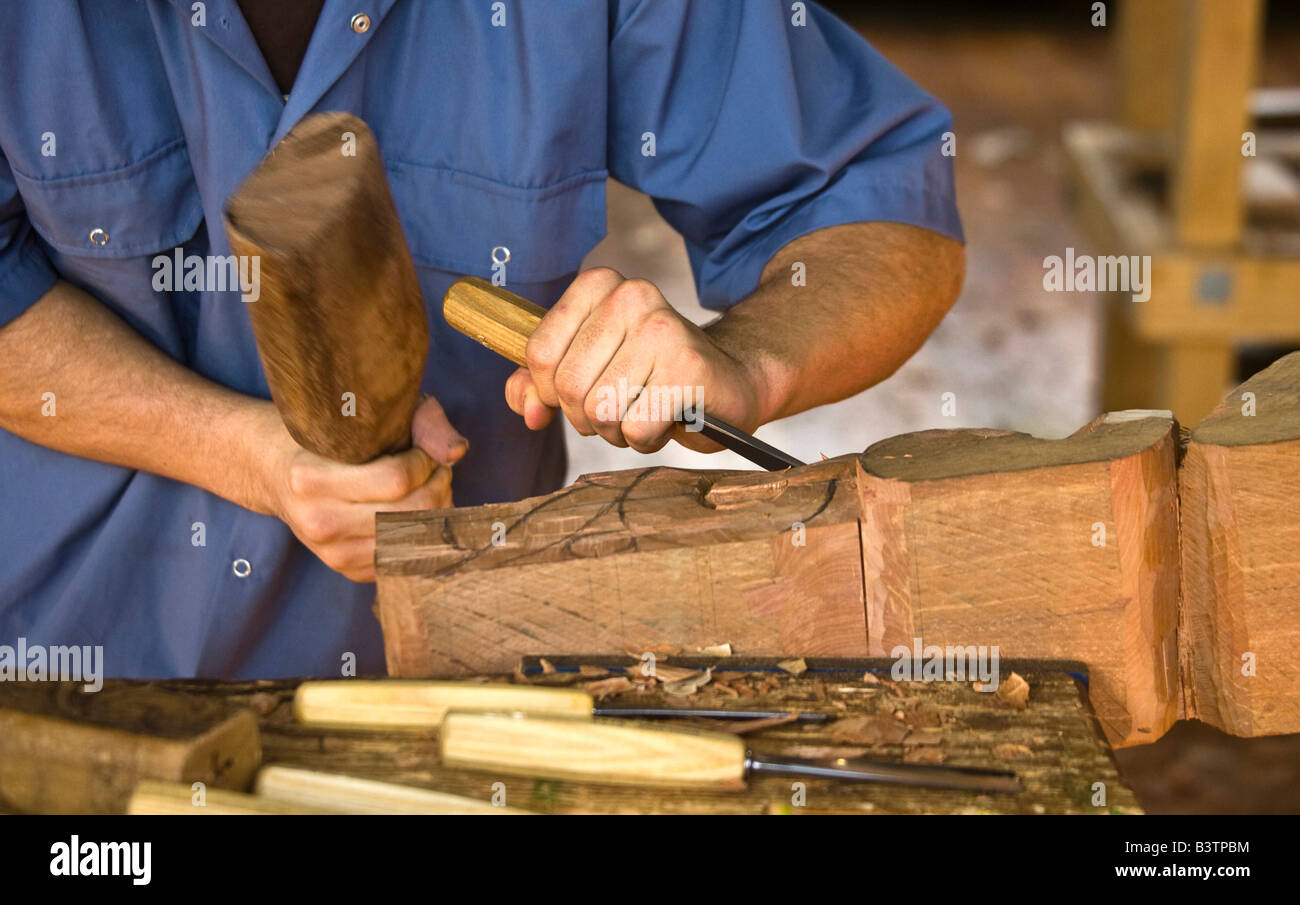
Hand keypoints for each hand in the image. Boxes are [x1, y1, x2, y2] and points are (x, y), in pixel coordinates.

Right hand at [256, 395, 466, 581]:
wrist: (270, 470)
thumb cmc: (322, 434)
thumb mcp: (359, 415)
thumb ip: (418, 422)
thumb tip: (457, 453)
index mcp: (311, 479)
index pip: (396, 479)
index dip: (425, 461)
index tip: (424, 449)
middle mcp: (318, 521)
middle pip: (410, 512)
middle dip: (438, 486)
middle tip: (438, 468)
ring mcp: (330, 552)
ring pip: (412, 539)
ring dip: (436, 512)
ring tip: (431, 488)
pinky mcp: (345, 569)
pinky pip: (404, 559)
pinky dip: (422, 535)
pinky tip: (417, 512)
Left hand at [503, 268, 762, 453]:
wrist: (728, 381)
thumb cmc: (652, 375)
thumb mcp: (589, 368)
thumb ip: (540, 384)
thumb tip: (529, 411)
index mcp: (598, 286)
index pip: (538, 352)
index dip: (551, 390)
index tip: (582, 390)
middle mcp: (630, 297)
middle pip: (569, 386)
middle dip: (587, 417)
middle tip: (620, 407)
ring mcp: (662, 330)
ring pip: (601, 411)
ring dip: (617, 431)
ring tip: (644, 412)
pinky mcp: (688, 368)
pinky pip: (636, 429)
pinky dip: (646, 439)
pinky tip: (668, 419)